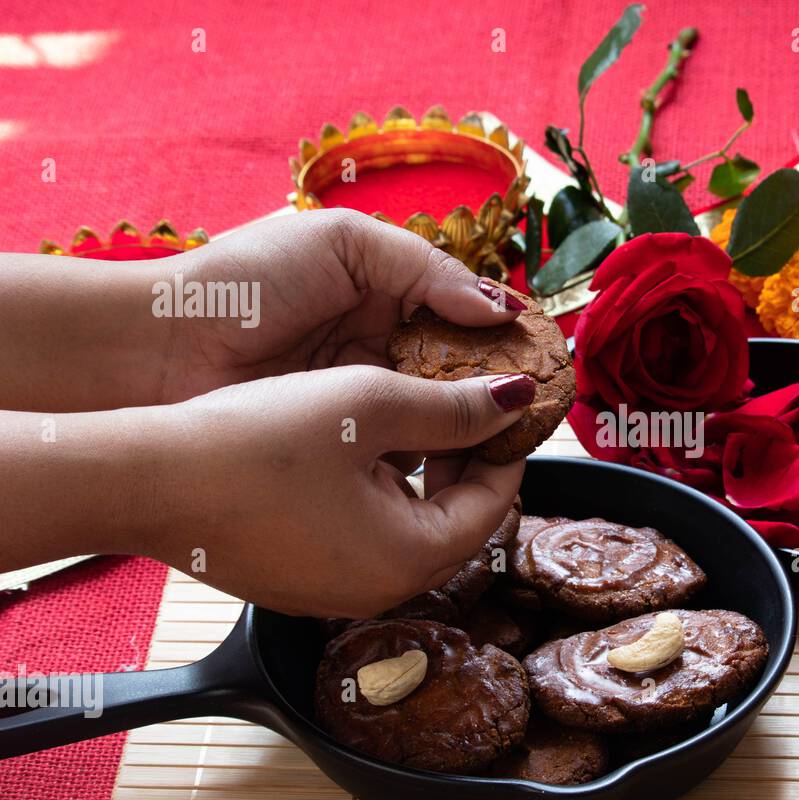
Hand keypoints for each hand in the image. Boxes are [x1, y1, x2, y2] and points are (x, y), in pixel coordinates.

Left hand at [0, 208, 527, 412]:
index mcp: (382, 295)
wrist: (160, 350)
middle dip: (496, 391)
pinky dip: (429, 457)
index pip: (460, 319)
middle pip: (457, 374)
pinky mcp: (338, 446)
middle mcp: (377, 349)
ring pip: (435, 417)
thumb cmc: (243, 281)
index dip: (502, 339)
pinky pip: (399, 454)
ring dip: (469, 427)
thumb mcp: (343, 242)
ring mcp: (358, 402)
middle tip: (535, 411)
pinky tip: (454, 462)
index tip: (542, 359)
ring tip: (503, 439)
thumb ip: (426, 268)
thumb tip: (499, 308)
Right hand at [0, 365, 531, 615]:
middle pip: (455, 523)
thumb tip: (517, 400)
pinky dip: (376, 496)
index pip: (494, 507)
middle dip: (464, 464)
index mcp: (408, 559)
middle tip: (461, 405)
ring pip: (408, 529)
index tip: (505, 406)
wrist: (144, 480)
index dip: (505, 449)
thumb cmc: (254, 442)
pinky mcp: (299, 581)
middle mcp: (379, 591)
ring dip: (420, 477)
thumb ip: (452, 406)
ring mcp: (336, 593)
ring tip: (408, 416)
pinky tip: (355, 448)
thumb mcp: (367, 405)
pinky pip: (363, 539)